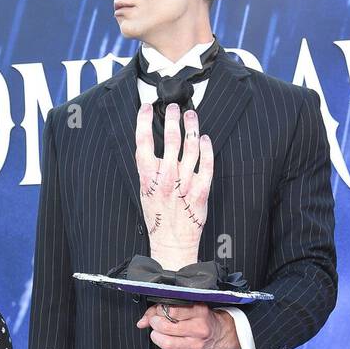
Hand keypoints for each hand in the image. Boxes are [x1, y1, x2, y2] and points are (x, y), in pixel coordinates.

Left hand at [134, 302, 240, 348]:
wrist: (219, 334)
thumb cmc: (201, 320)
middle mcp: (198, 330)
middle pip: (167, 327)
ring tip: (157, 334)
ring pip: (168, 344)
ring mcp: (195, 347)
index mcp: (199, 313)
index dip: (160, 311)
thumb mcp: (188, 307)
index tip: (159, 312)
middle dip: (156, 323)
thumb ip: (162, 309)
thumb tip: (144, 321)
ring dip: (156, 338)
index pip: (172, 311)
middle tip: (156, 322)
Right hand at [136, 101, 213, 267]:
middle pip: (170, 138)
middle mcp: (167, 177)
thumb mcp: (145, 192)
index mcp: (148, 177)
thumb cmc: (157, 217)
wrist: (172, 242)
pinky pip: (206, 163)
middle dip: (172, 118)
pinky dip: (206, 148)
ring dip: (191, 127)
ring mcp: (185, 183)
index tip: (147, 108)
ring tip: (191, 116)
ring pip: (191, 147)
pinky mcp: (201, 190)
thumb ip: (148, 169)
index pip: (142, 141)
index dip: (143, 121)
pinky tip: (205, 139)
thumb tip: (152, 144)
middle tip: (174, 107)